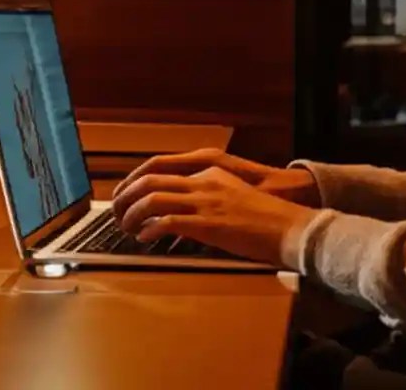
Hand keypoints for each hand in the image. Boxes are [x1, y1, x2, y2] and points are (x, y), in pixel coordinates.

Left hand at [112, 147, 319, 210]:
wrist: (289, 226)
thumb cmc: (267, 217)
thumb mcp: (234, 196)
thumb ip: (208, 198)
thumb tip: (184, 213)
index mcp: (210, 171)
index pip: (160, 167)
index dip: (135, 180)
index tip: (124, 195)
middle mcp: (204, 181)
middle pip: (149, 179)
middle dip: (125, 196)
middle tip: (116, 213)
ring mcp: (205, 201)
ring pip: (152, 198)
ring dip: (132, 214)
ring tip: (126, 227)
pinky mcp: (207, 223)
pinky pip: (166, 221)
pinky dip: (149, 229)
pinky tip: (145, 238)